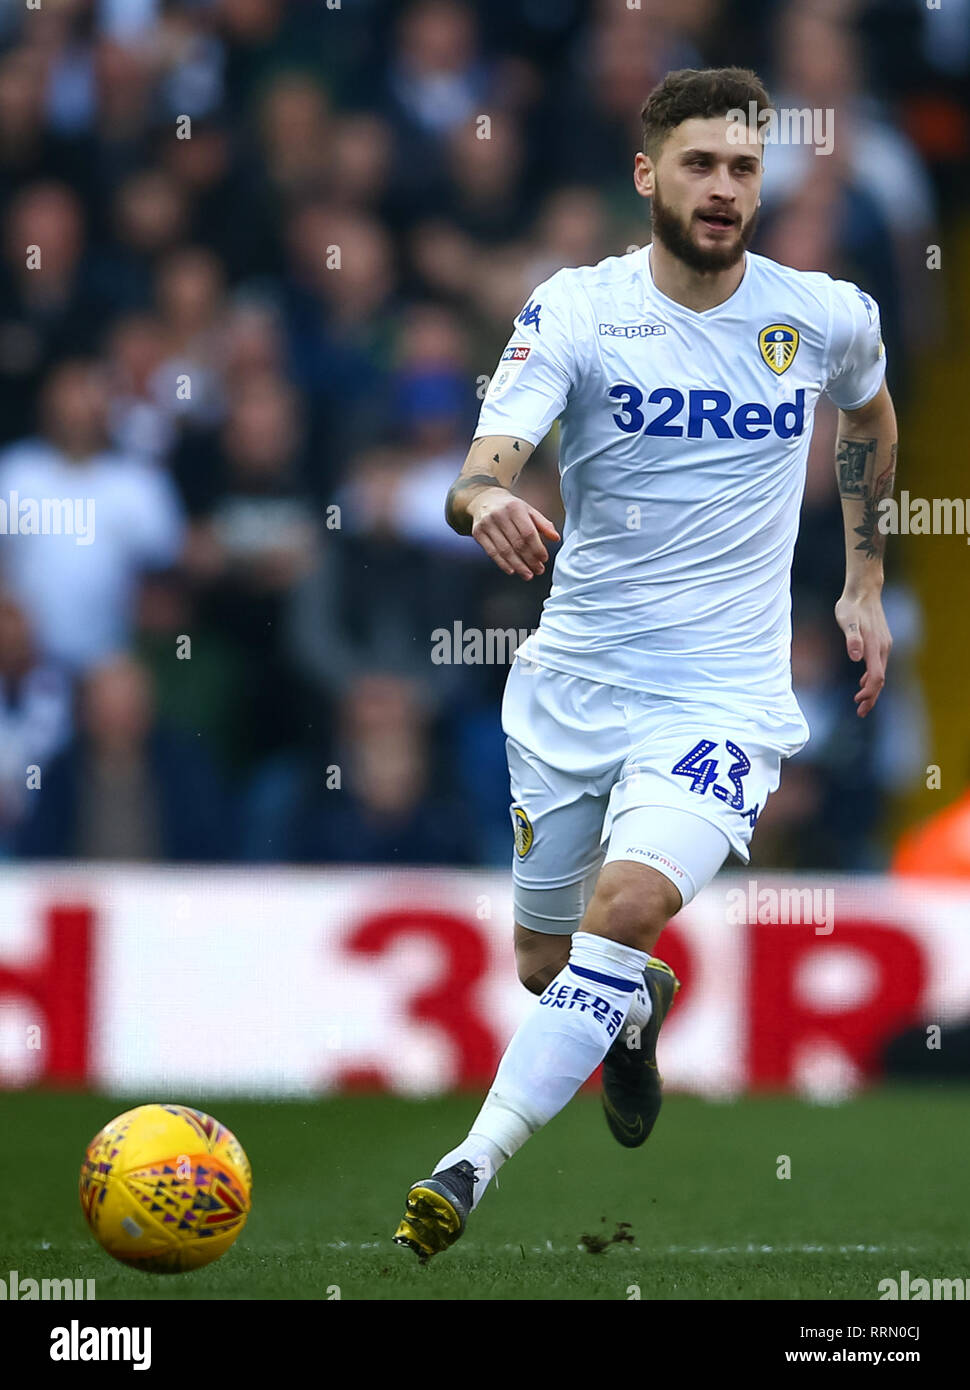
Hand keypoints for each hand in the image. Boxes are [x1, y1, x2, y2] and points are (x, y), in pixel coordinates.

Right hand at [469, 487, 560, 579]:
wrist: (484, 500)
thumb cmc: (510, 508)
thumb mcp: (528, 510)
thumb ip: (543, 524)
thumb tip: (556, 538)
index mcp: (515, 507)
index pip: (528, 532)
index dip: (537, 548)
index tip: (544, 559)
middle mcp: (499, 515)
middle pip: (517, 543)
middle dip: (529, 560)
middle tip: (538, 570)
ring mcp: (487, 524)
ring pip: (504, 550)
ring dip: (518, 565)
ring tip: (528, 574)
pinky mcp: (477, 533)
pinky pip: (491, 552)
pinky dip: (503, 564)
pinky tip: (512, 570)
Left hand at [834, 589, 891, 717]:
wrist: (864, 591)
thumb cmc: (852, 606)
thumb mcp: (846, 620)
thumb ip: (852, 638)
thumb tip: (856, 657)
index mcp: (874, 647)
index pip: (876, 677)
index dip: (869, 693)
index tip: (857, 702)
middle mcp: (883, 648)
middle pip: (880, 679)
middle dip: (872, 698)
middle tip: (860, 712)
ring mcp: (884, 644)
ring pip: (880, 673)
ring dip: (872, 689)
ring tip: (861, 701)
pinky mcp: (881, 641)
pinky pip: (879, 665)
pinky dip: (872, 677)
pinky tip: (863, 681)